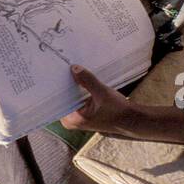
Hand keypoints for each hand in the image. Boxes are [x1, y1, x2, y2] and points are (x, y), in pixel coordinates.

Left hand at [61, 67, 183, 142]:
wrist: (131, 119)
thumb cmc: (117, 111)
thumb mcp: (102, 93)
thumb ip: (87, 80)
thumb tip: (73, 68)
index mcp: (71, 119)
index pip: (56, 100)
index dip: (54, 85)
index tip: (52, 70)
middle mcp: (70, 119)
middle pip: (61, 97)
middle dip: (62, 82)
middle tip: (59, 64)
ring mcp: (76, 115)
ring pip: (68, 96)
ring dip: (70, 84)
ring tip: (67, 66)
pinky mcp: (83, 110)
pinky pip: (75, 96)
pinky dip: (77, 87)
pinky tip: (77, 75)